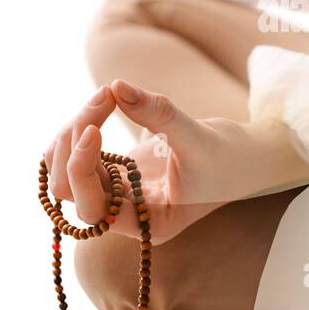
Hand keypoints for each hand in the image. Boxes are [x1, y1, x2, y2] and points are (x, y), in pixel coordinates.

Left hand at [44, 85, 222, 243]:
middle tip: (102, 99)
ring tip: (103, 97)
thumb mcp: (199, 137)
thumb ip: (159, 113)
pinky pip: (76, 155)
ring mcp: (117, 192)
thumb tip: (117, 86)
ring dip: (72, 132)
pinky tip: (104, 103)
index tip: (92, 128)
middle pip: (69, 189)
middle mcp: (126, 213)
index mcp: (147, 224)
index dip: (82, 170)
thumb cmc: (229, 158)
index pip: (94, 210)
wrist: (244, 158)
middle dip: (73, 142)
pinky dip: (80, 127)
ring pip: (65, 170)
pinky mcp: (114, 171)